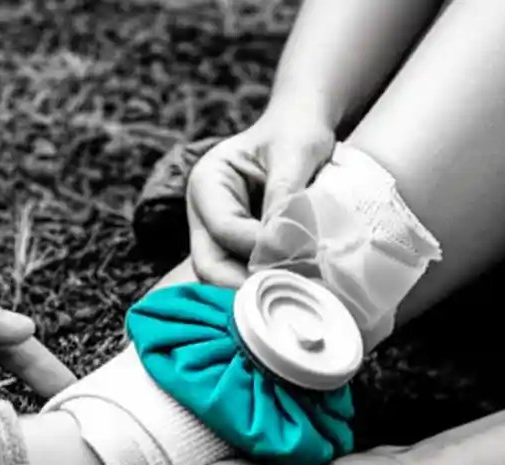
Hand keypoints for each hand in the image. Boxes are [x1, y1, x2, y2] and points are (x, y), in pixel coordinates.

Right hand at [187, 107, 335, 286]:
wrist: (301, 130)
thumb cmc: (297, 133)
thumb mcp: (295, 153)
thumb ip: (286, 197)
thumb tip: (283, 243)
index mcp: (207, 182)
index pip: (224, 227)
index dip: (259, 246)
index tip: (300, 253)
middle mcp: (203, 213)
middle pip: (209, 264)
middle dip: (245, 284)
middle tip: (289, 294)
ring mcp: (216, 235)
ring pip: (223, 278)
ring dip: (256, 289)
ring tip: (296, 293)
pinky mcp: (234, 250)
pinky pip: (242, 276)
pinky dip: (265, 286)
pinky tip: (294, 289)